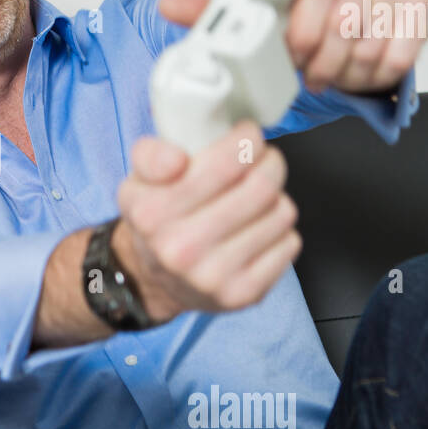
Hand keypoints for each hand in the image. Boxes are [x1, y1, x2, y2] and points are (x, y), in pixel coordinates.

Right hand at [115, 121, 299, 318]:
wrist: (157, 280)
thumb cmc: (157, 220)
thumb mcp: (137, 181)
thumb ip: (150, 155)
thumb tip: (177, 159)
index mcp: (153, 213)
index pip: (224, 164)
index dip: (246, 139)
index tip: (246, 135)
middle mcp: (181, 248)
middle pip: (261, 185)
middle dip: (270, 162)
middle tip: (262, 160)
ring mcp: (214, 275)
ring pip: (281, 212)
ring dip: (276, 197)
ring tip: (256, 199)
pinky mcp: (244, 293)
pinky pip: (290, 243)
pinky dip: (280, 230)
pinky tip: (258, 229)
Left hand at [158, 0, 427, 94]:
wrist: (331, 33)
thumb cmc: (289, 20)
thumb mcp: (246, 16)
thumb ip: (208, 11)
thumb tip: (167, 5)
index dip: (305, 29)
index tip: (294, 57)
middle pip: (347, 16)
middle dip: (325, 58)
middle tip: (311, 73)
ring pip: (374, 37)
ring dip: (349, 70)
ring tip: (331, 73)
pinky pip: (405, 46)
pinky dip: (379, 71)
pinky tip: (360, 72)